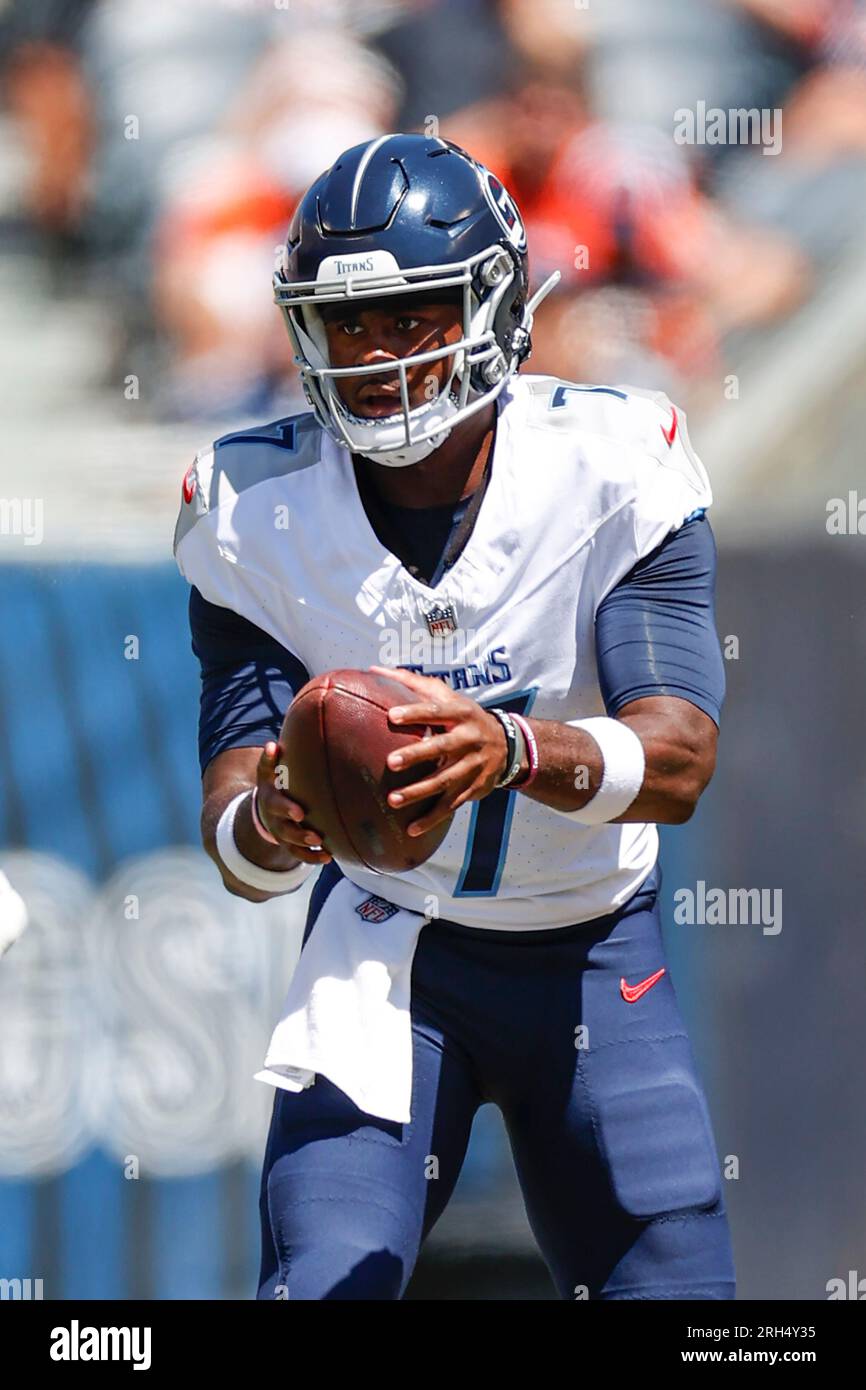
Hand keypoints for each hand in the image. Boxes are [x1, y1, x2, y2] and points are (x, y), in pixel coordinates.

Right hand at [255, 742, 332, 863]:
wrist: (265, 807)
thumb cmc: (273, 784)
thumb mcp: (266, 772)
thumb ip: (269, 760)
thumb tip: (272, 745)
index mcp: (271, 801)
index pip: (276, 805)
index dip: (286, 809)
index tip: (299, 813)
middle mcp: (275, 821)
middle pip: (284, 830)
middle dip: (298, 834)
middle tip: (314, 836)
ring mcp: (282, 835)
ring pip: (292, 847)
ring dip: (307, 850)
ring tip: (325, 850)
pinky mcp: (290, 845)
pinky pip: (300, 856)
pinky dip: (313, 858)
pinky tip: (328, 858)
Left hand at [369, 665, 508, 836]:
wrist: (508, 745)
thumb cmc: (464, 716)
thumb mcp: (447, 696)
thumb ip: (412, 683)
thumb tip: (374, 669)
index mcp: (460, 713)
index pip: (436, 711)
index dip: (415, 713)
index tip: (392, 716)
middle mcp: (469, 738)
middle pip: (442, 747)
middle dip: (417, 756)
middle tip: (391, 762)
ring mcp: (473, 766)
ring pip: (445, 781)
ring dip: (419, 792)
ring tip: (393, 800)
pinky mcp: (474, 788)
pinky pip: (451, 805)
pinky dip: (431, 819)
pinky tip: (410, 829)